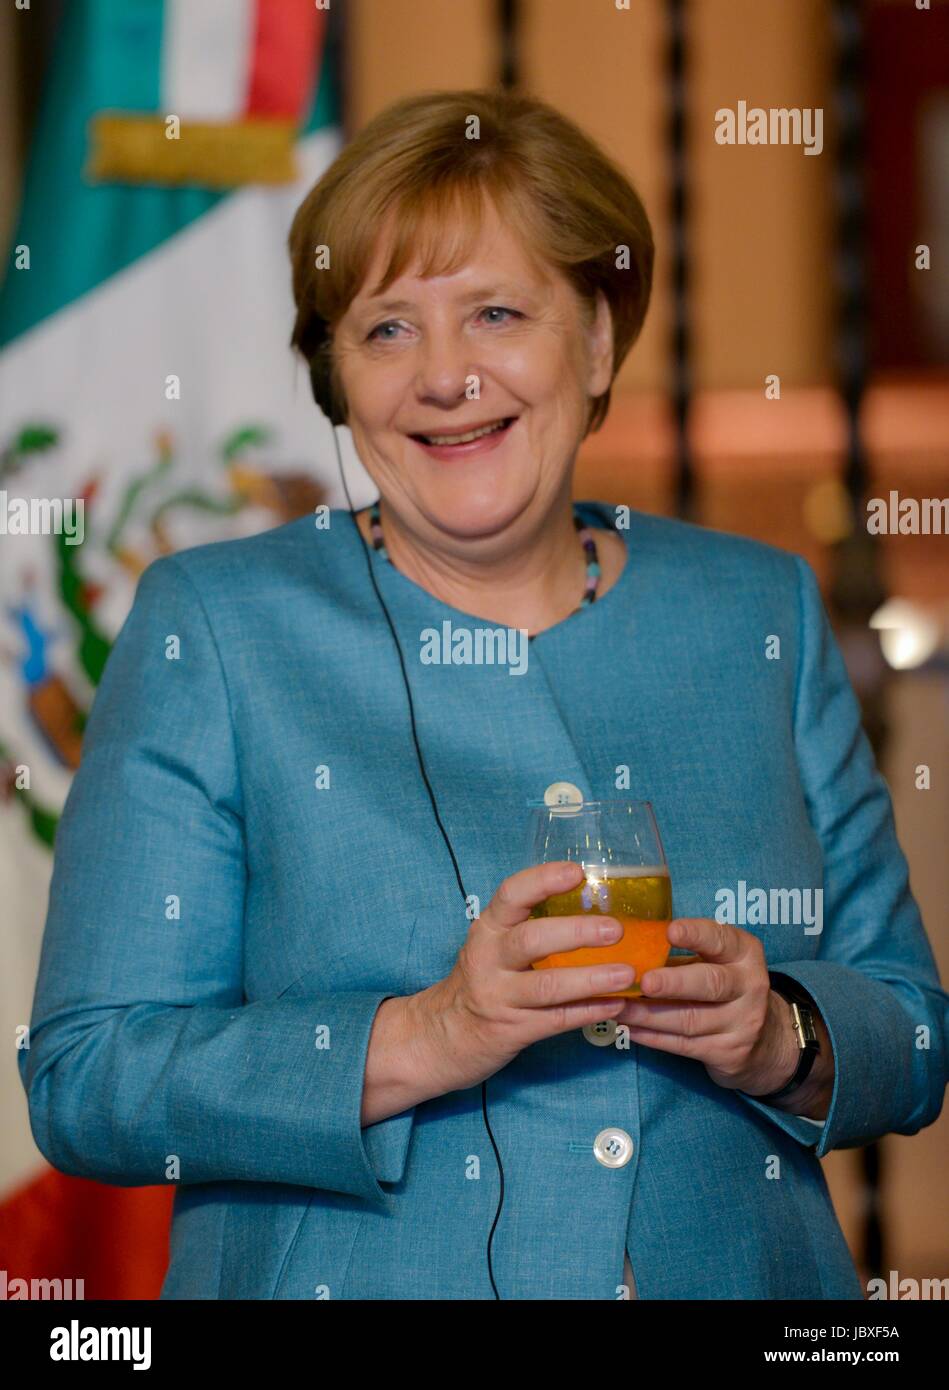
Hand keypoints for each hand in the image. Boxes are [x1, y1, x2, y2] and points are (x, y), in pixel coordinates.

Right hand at [409, 861, 636, 1095]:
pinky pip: (556, 1020)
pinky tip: (617, 1005)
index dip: (544, 880)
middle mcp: (488, 959)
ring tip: (626, 974)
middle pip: (531, 940)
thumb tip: (597, 906)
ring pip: (547, 986)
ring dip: (591, 979)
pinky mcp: (511, 1030)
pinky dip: (589, 1011)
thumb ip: (529, 926)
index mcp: (487, 929)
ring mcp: (498, 997)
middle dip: (577, 932)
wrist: (443, 1036)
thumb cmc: (483, 979)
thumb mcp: (494, 946)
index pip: (511, 895)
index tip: (578, 872)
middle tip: (616, 929)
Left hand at [611, 918, 800, 1096]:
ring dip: (649, 1014)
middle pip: (710, 984)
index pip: (722, 940)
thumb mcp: (715, 963)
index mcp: (744, 954)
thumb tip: (626, 949)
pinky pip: (684, 1045)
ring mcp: (742, 1023)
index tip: (670, 931)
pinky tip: (630, 1030)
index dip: (696, 934)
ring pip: (690, 1019)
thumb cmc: (724, 988)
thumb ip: (680, 955)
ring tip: (618, 1008)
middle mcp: (749, 987)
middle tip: (644, 981)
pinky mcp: (728, 1053)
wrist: (765, 1041)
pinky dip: (653, 1038)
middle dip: (674, 983)